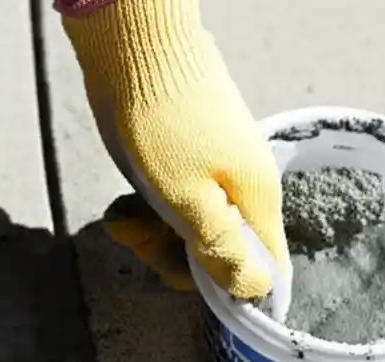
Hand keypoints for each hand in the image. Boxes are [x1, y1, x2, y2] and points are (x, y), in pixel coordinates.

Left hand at [62, 0, 289, 298]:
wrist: (138, 47)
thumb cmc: (161, 123)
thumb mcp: (187, 199)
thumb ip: (221, 247)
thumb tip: (258, 291)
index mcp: (256, 200)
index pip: (264, 268)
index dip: (226, 288)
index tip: (183, 274)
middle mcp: (243, 189)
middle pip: (219, 253)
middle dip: (173, 258)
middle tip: (138, 235)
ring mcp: (215, 173)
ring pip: (190, 230)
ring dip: (151, 235)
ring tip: (121, 217)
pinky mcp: (186, 162)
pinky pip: (172, 205)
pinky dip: (145, 212)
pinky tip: (121, 207)